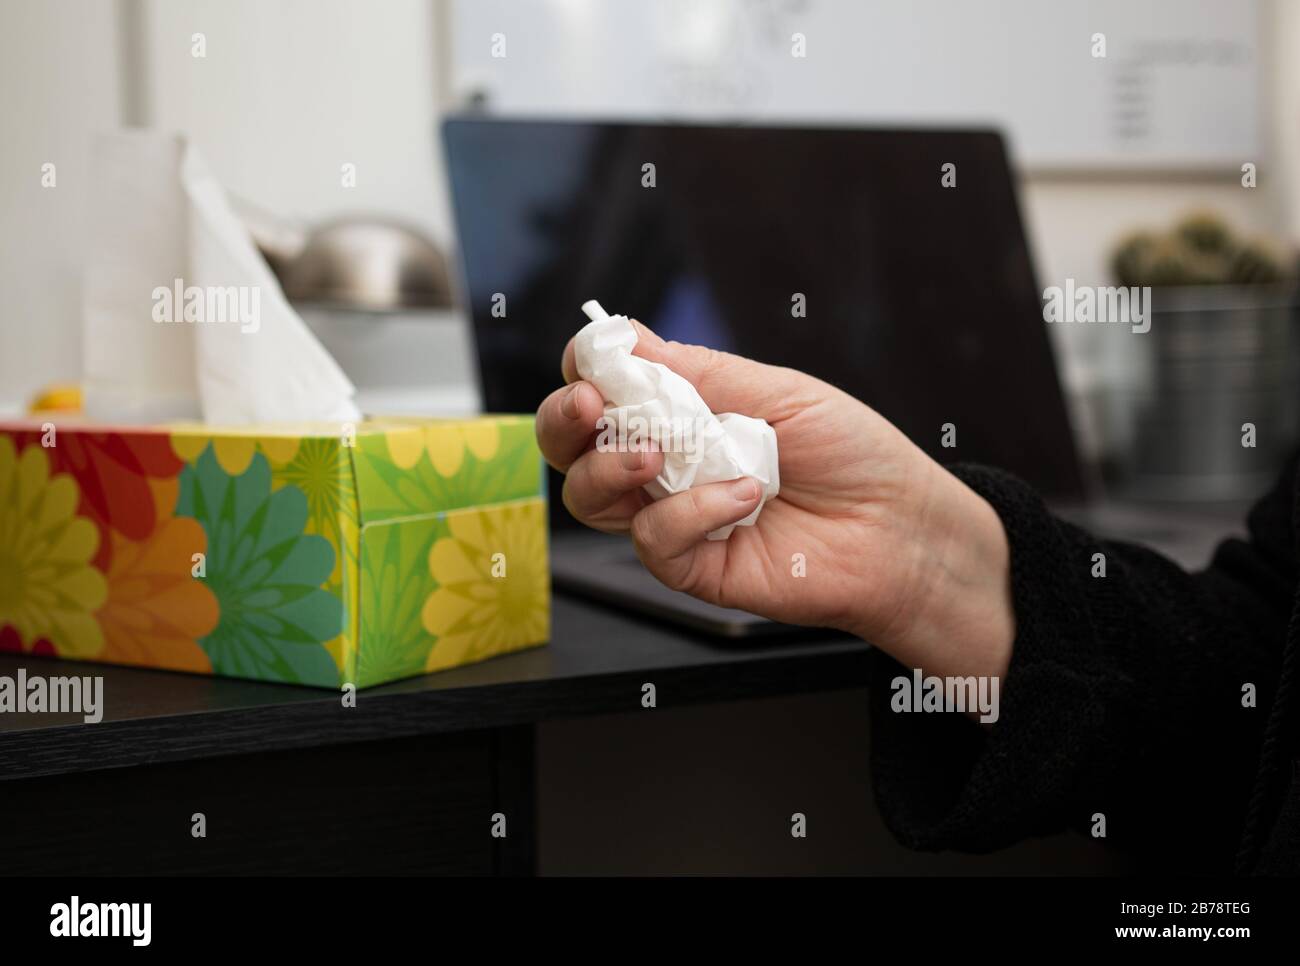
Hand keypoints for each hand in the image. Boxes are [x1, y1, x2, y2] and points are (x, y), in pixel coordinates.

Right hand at [536, 321, 1014, 679]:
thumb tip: (625, 336)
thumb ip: (697, 370)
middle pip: (573, 448)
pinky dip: (688, 512)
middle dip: (562, 421)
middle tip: (589, 406)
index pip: (603, 390)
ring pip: (591, 498)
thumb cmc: (852, 454)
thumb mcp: (776, 391)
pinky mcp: (692, 566)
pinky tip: (740, 497)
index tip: (591, 362)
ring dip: (610, 468)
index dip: (584, 373)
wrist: (902, 527)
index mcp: (682, 413)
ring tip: (657, 456)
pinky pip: (653, 539)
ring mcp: (675, 515)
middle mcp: (666, 464)